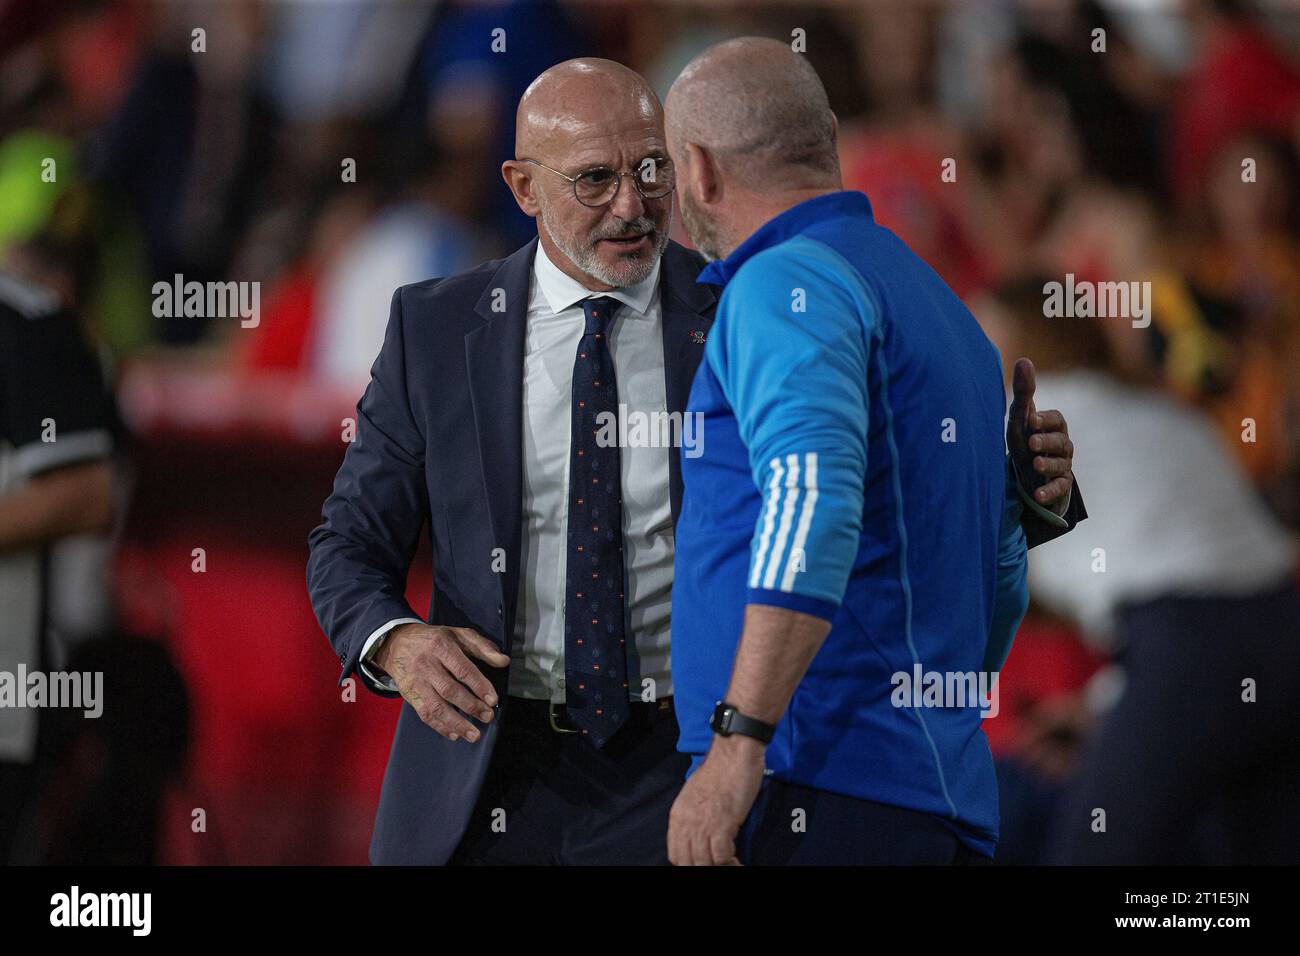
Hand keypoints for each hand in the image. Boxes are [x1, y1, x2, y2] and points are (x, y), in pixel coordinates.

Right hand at [373, 623, 509, 741]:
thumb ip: (482, 646)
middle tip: (487, 717)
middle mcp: (426, 664)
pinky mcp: (408, 694)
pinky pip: (424, 714)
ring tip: (474, 734)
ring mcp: (416, 681)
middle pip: (449, 690)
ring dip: (456, 723)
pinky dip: (440, 726)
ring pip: (435, 706)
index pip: (462, 669)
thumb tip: (503, 661)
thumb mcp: (458, 634)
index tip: (492, 700)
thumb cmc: (435, 640)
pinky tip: (455, 734)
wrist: (397, 643)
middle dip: (470, 706)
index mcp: (441, 646)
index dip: (479, 686)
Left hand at [667, 735, 764, 864]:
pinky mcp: (722, 825)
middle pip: (687, 863)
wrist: (733, 753)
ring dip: (719, 866)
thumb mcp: (695, 795)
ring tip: (731, 864)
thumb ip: (693, 816)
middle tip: (719, 863)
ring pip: (704, 863)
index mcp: (678, 815)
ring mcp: (702, 825)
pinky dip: (731, 863)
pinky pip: (722, 857)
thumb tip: (698, 834)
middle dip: (703, 867)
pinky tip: (737, 861)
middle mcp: (686, 823)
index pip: (675, 854)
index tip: (704, 862)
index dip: (689, 864)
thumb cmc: (720, 771)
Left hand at [1007, 357, 1074, 515]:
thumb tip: (1024, 360)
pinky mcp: (1059, 487)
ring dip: (1048, 464)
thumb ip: (1024, 393)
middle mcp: (1062, 446)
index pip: (1057, 419)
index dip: (1045, 420)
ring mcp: (1062, 467)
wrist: (1028, 475)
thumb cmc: (1025, 441)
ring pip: (1061, 464)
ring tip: (1034, 464)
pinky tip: (1038, 495)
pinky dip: (1049, 492)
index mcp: (1054, 427)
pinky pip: (1059, 489)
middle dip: (1047, 441)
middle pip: (1061, 441)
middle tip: (1031, 442)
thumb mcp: (1020, 419)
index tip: (1031, 421)